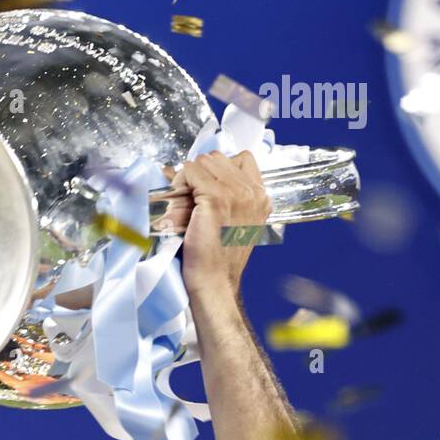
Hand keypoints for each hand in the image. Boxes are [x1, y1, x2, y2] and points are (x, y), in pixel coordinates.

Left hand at [152, 150, 270, 301]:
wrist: (215, 282)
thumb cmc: (220, 259)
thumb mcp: (237, 224)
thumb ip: (232, 199)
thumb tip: (203, 176)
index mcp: (261, 197)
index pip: (242, 159)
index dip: (218, 170)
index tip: (205, 187)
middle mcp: (253, 192)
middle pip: (219, 157)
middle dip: (201, 172)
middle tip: (189, 195)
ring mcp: (235, 193)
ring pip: (204, 161)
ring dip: (189, 176)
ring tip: (184, 199)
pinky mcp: (215, 198)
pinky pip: (191, 171)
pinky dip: (179, 181)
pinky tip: (178, 201)